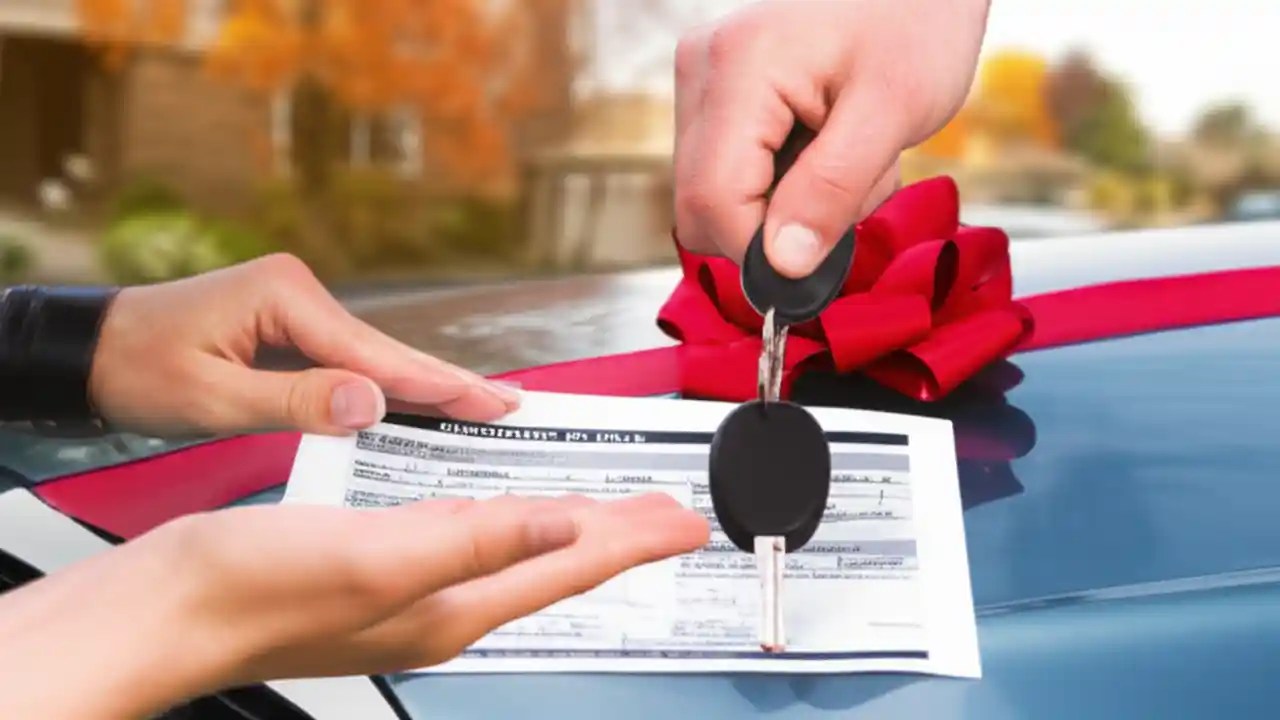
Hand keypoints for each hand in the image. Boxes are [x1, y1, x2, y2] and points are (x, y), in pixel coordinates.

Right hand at [0, 492, 709, 718]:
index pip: (569, 568)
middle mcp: (441, 603)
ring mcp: (410, 588)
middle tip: (667, 518)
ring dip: (570, 530)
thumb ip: (479, 542)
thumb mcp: (380, 557)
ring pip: (517, 553)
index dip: (632, 542)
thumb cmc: (254, 590)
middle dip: (617, 538)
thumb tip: (564, 529)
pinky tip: (506, 513)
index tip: (683, 524)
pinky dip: (507, 522)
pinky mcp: (377, 567)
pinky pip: (470, 541)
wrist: (168, 607)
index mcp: (452, 603)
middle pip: (555, 565)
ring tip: (609, 515)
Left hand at [89, 253, 519, 435]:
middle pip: (385, 351)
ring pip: (371, 359)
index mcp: (285, 298)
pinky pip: (348, 364)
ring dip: (422, 387)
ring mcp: (296, 309)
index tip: (490, 402)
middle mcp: (299, 294)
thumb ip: (294, 403)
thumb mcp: (211, 397)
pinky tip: (418, 404)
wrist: (88, 351)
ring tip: (481, 406)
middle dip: (446, 382)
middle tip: (509, 405)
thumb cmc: (138, 369)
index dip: (435, 384)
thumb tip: (374, 405)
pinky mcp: (289, 329)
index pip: (374, 353)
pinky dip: (385, 388)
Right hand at [673, 0, 988, 275]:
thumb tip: (781, 265)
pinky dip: (781, 181)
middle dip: (777, 225)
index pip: (710, 202)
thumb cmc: (919, 17)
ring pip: (715, 196)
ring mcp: (702, 79)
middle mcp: (701, 69)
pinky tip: (824, 146)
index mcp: (738, 68)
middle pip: (701, 205)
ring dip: (784, 205)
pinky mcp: (715, 92)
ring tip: (844, 157)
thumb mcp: (893, 111)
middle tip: (848, 186)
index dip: (761, 251)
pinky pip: (729, 172)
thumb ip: (832, 191)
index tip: (825, 251)